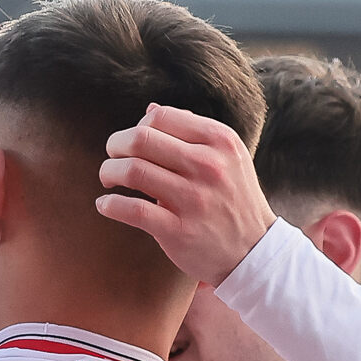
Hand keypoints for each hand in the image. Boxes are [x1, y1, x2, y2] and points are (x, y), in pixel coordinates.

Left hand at [94, 103, 276, 284]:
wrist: (254, 250)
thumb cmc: (233, 198)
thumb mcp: (227, 157)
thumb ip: (191, 132)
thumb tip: (149, 109)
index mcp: (220, 141)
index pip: (162, 117)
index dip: (138, 127)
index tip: (133, 143)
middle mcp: (208, 166)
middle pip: (141, 139)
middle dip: (116, 146)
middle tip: (112, 157)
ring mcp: (194, 199)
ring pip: (133, 171)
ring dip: (109, 172)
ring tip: (108, 179)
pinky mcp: (179, 230)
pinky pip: (133, 210)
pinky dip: (110, 204)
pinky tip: (105, 204)